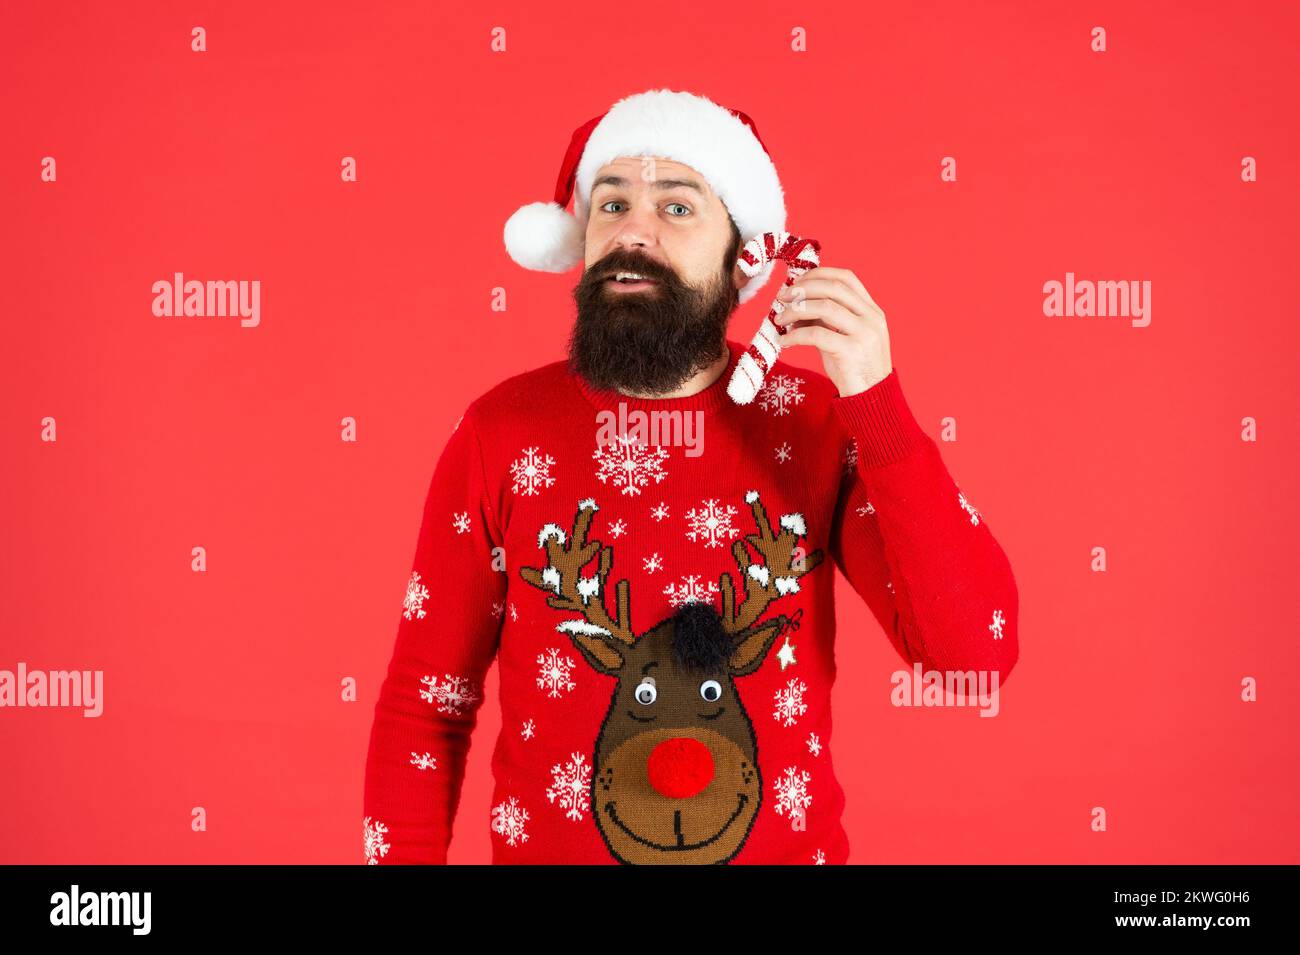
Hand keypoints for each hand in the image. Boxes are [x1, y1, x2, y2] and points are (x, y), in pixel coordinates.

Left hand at [773, 266, 891, 397]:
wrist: (872, 399)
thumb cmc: (855, 370)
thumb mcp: (842, 338)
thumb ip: (825, 320)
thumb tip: (795, 306)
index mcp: (872, 311)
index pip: (847, 278)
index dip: (819, 274)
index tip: (797, 281)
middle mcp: (871, 318)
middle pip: (833, 288)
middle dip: (803, 288)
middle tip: (782, 297)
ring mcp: (864, 333)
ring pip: (824, 307)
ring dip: (796, 310)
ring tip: (779, 319)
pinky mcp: (851, 351)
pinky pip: (816, 334)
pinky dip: (795, 335)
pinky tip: (784, 341)